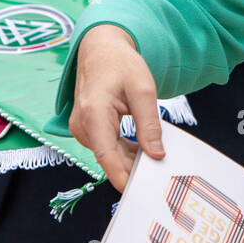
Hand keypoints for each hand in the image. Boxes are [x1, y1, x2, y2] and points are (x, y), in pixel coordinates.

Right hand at [66, 24, 164, 190]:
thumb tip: (156, 154)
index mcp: (94, 112)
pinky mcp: (87, 129)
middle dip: (133, 170)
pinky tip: (144, 153)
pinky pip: (107, 147)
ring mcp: (82, 128)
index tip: (137, 192)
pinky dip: (125, 152)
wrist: (101, 49)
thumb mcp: (143, 90)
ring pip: (109, 154)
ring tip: (157, 164)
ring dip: (131, 161)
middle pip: (109, 158)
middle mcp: (82, 124)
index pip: (107, 155)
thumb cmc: (121, 64)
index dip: (121, 176)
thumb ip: (149, 124)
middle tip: (161, 180)